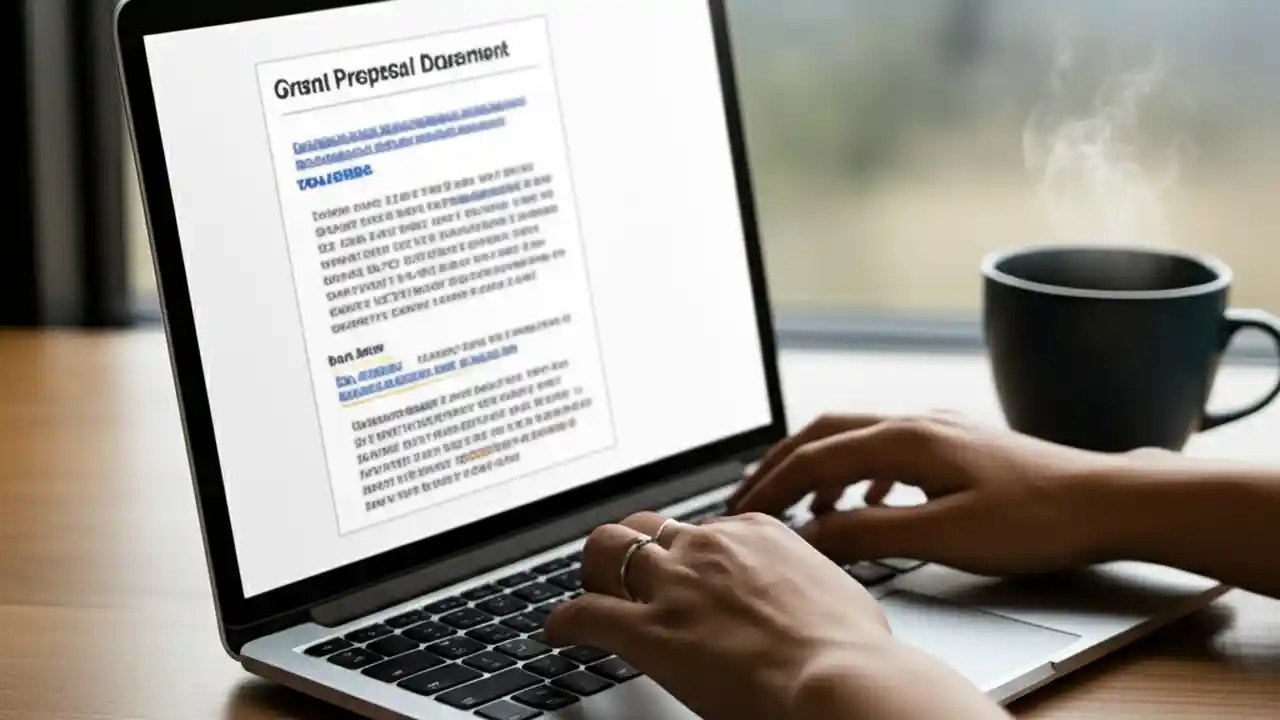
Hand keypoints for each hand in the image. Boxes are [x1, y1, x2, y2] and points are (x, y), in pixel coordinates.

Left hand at [543, 511, 892, 718]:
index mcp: (754, 534)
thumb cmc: (851, 649)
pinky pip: (586, 613)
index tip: (681, 568)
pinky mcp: (650, 631)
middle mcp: (708, 548)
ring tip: (589, 591)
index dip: (684, 552)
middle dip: (628, 546)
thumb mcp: (834, 592)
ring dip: (593, 572)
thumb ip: (803, 584)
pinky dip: (563, 621)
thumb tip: (805, 600)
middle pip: (644, 526)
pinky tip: (556, 632)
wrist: (840, 679)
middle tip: (623, 573)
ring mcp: (675, 585)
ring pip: (606, 551)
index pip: (700, 528)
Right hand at [731, 412, 1153, 574]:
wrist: (1107, 500)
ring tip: (795, 508)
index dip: (770, 489)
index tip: (741, 515)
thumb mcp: (943, 535)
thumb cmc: (1036, 518)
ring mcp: (937, 431)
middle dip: (779, 468)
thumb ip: (869, 533)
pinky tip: (865, 504)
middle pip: (823, 436)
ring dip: (816, 471)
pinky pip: (886, 453)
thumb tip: (810, 536)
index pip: (813, 460)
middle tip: (748, 502)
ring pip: (854, 440)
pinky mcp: (955, 447)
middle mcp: (915, 423)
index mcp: (905, 439)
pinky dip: (857, 477)